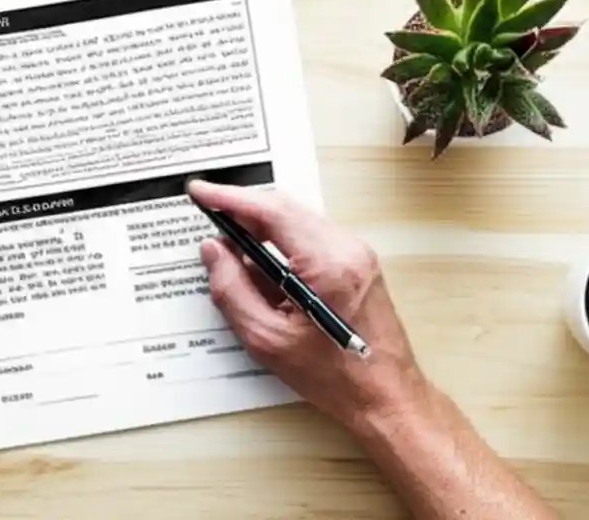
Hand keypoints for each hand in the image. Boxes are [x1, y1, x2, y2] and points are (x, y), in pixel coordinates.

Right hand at [188, 180, 428, 430]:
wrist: (386, 396)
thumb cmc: (336, 378)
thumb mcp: (268, 340)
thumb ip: (233, 291)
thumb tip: (213, 253)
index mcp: (328, 264)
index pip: (271, 212)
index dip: (230, 198)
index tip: (202, 192)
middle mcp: (347, 249)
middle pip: (284, 210)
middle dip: (243, 211)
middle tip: (208, 218)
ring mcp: (357, 253)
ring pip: (297, 222)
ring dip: (262, 230)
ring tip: (231, 252)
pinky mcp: (358, 263)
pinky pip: (311, 238)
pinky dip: (281, 245)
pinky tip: (261, 268)